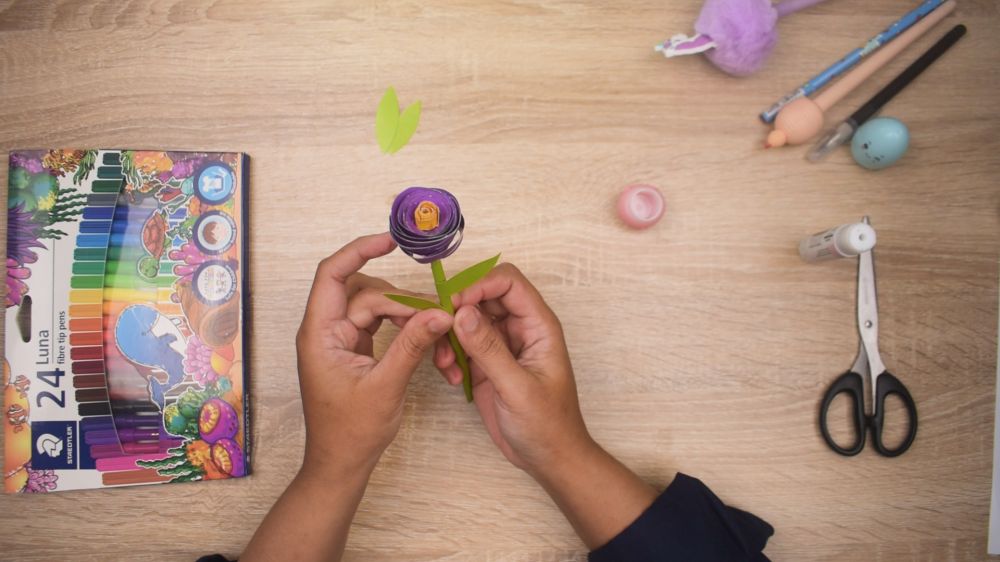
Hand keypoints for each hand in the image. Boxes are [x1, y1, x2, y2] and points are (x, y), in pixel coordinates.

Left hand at [297, 233, 452, 476]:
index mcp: (320, 333)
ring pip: (375, 304)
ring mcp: (340, 338)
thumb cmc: (352, 432)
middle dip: (400, 298)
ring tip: (432, 329)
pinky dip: (402, 326)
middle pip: (364, 290)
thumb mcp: (386, 386)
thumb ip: (412, 345)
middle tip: (434, 314)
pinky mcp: (354, 348)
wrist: (341, 463)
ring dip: (404, 312)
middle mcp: (326, 330)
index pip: (333, 274)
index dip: (359, 250)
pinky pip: (380, 322)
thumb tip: (439, 313)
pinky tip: (423, 337)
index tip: (390, 240)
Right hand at [432, 263, 594, 476]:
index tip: (454, 305)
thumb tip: (463, 313)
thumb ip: (490, 350)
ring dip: (450, 337)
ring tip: (446, 364)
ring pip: (467, 320)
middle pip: (482, 297)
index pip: (508, 283)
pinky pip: (460, 345)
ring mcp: (501, 346)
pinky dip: (449, 356)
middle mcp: (520, 329)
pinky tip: (451, 377)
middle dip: (457, 311)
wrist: (549, 458)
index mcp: (538, 326)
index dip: (479, 285)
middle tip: (439, 333)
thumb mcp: (518, 388)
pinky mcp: (486, 364)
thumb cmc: (548, 425)